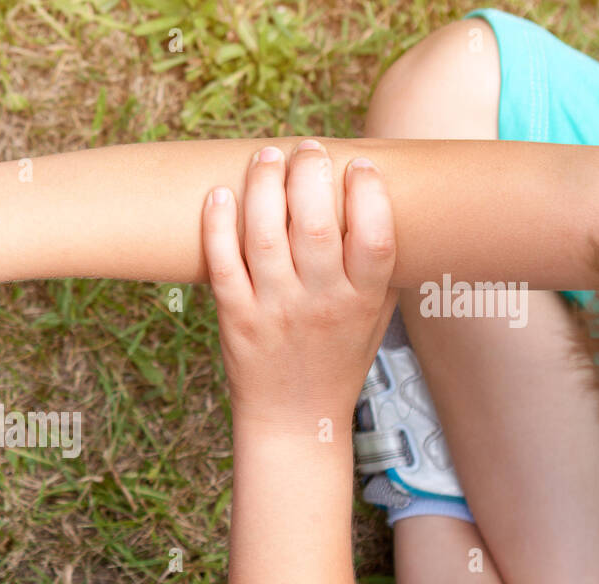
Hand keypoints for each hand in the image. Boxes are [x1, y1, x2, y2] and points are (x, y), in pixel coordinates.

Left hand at [203, 140, 396, 428]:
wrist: (294, 419)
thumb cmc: (337, 361)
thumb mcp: (374, 319)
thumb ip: (380, 268)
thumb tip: (380, 198)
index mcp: (362, 301)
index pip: (374, 237)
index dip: (368, 193)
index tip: (358, 165)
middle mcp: (320, 304)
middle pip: (315, 225)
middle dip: (309, 174)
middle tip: (307, 148)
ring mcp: (274, 311)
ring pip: (265, 236)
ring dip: (264, 186)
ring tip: (267, 156)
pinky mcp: (235, 319)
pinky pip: (223, 264)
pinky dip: (218, 225)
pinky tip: (220, 194)